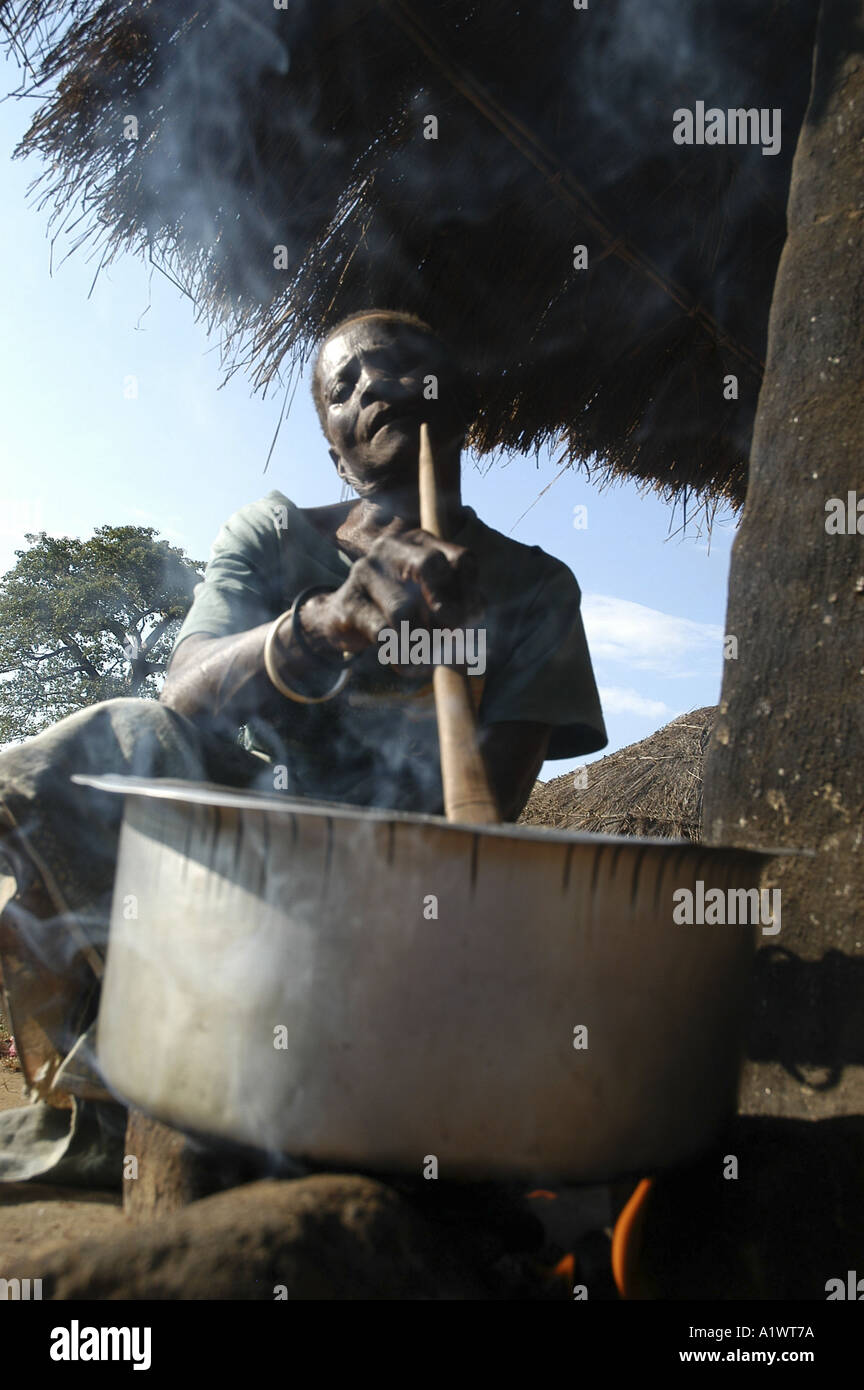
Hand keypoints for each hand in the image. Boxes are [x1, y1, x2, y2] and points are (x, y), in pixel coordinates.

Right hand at [291, 527, 481, 672]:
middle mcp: (390, 548)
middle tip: (451, 636)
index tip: (473, 622)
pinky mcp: (348, 603)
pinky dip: (402, 655)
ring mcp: (365, 572)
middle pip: (429, 565)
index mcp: (420, 542)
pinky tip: (408, 664)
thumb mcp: (434, 601)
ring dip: (423, 643)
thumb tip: (473, 618)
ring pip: (402, 610)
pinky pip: (382, 634)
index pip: (462, 559)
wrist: (344, 618)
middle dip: (448, 609)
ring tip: (429, 659)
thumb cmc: (400, 606)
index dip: (472, 594)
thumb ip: (461, 605)